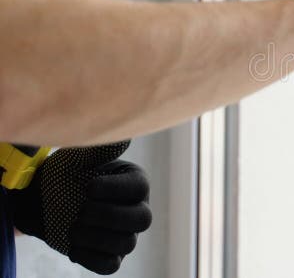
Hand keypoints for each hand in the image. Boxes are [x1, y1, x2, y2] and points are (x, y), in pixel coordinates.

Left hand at [8, 141, 151, 274]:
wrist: (43, 202)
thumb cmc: (65, 175)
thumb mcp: (79, 158)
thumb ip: (101, 150)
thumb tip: (126, 136)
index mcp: (134, 182)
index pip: (140, 187)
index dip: (114, 190)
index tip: (87, 187)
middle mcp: (137, 208)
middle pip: (143, 219)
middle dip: (108, 216)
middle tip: (80, 211)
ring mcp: (126, 234)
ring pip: (126, 243)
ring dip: (94, 237)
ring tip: (71, 227)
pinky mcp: (110, 255)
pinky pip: (111, 265)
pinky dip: (90, 257)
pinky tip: (73, 245)